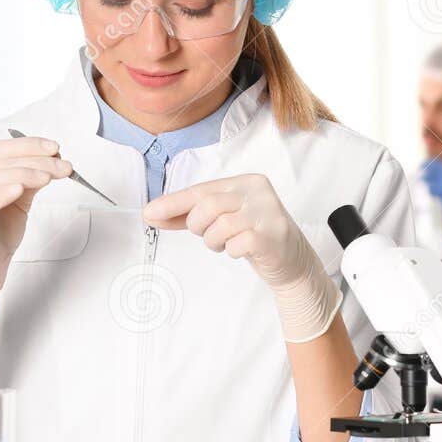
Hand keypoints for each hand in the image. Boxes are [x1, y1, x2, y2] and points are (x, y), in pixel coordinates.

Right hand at [0, 134, 70, 356]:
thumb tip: (53, 160)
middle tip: (62, 164)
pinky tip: (22, 188)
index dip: (27, 144)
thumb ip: (30, 180)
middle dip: (34, 158)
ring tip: (49, 176)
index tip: (55, 147)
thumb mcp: (18, 201)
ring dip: (25, 173)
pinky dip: (3, 192)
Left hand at [142, 173, 339, 342]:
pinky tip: (241, 250)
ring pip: (220, 226)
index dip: (173, 203)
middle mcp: (258, 191)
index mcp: (245, 181)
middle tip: (207, 235)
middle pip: (208, 206)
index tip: (149, 214)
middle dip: (198, 226)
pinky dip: (231, 251)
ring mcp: (268, 213)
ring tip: (225, 244)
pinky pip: (236, 244)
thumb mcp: (223, 219)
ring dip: (214, 241)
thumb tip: (152, 214)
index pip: (201, 190)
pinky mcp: (273, 236)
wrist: (291, 260)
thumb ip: (190, 214)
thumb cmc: (253, 235)